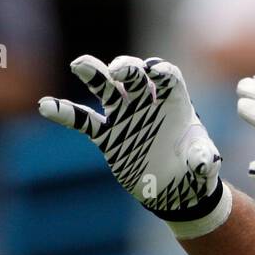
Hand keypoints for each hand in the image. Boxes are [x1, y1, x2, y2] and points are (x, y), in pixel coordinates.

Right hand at [38, 55, 231, 237]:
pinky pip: (84, 121)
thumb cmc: (194, 171)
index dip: (160, 71)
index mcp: (175, 103)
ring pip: (107, 89)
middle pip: (135, 77)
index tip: (153, 71)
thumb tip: (208, 162)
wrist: (176, 190)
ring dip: (94, 74)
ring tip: (80, 64)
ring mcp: (126, 117)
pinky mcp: (108, 136)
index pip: (168, 77)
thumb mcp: (203, 165)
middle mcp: (149, 104)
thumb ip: (204, 159)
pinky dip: (66, 113)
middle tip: (118, 70)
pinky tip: (47, 106)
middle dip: (127, 69)